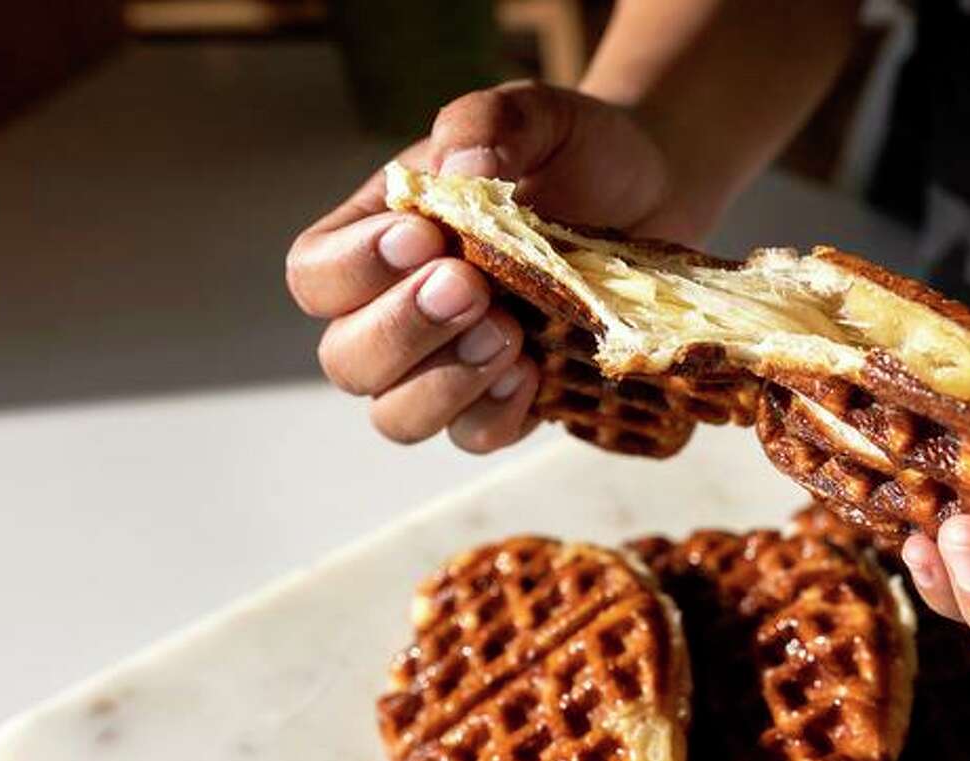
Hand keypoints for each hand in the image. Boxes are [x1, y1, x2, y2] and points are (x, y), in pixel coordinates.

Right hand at [285, 81, 678, 452]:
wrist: (653, 195)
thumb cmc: (574, 152)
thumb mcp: (536, 115)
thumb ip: (488, 122)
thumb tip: (460, 163)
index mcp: (377, 239)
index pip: (316, 277)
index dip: (356, 269)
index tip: (426, 236)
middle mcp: (398, 312)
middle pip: (347, 360)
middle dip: (402, 331)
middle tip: (471, 286)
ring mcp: (450, 366)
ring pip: (398, 415)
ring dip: (444, 384)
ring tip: (508, 334)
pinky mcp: (509, 400)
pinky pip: (476, 436)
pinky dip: (496, 414)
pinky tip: (533, 373)